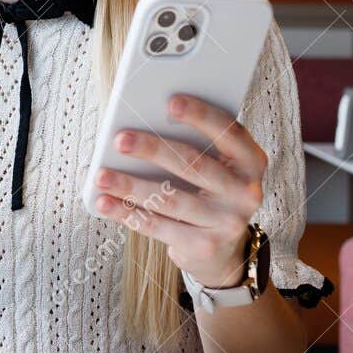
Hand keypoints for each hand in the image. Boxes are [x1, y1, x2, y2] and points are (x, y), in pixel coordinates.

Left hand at [90, 93, 267, 286]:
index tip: (170, 101)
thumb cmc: (209, 193)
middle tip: (120, 139)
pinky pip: (158, 226)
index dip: (201, 115)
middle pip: (193, 164)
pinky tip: (104, 202)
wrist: (223, 251)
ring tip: (101, 175)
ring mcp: (227, 222)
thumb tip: (144, 125)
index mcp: (251, 161)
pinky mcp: (205, 246)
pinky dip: (127, 213)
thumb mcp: (216, 167)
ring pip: (170, 199)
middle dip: (153, 149)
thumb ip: (196, 145)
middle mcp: (246, 192)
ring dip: (130, 185)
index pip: (229, 132)